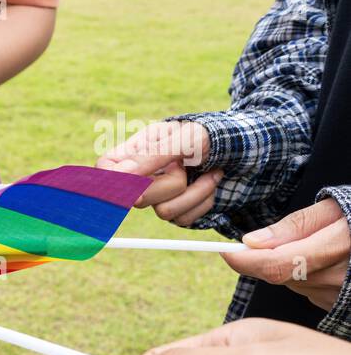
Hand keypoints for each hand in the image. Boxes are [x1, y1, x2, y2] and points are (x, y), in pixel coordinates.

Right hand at [95, 120, 220, 224]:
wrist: (249, 149)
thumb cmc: (213, 135)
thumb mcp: (185, 138)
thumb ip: (152, 156)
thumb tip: (121, 176)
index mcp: (135, 151)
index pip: (105, 171)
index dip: (115, 182)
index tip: (134, 186)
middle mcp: (142, 175)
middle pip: (136, 199)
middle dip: (170, 184)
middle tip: (186, 166)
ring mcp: (158, 195)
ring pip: (163, 212)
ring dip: (195, 193)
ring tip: (211, 173)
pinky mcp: (176, 210)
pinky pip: (182, 220)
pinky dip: (204, 203)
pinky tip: (212, 183)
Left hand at [222, 198, 349, 310]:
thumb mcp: (333, 208)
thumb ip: (294, 227)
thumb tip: (252, 243)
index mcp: (337, 247)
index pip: (276, 264)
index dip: (244, 261)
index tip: (226, 251)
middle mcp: (336, 278)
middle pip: (280, 275)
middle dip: (266, 259)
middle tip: (273, 240)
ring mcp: (337, 295)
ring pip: (291, 283)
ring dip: (287, 267)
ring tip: (310, 246)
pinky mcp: (336, 304)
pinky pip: (306, 291)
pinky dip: (303, 276)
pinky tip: (320, 262)